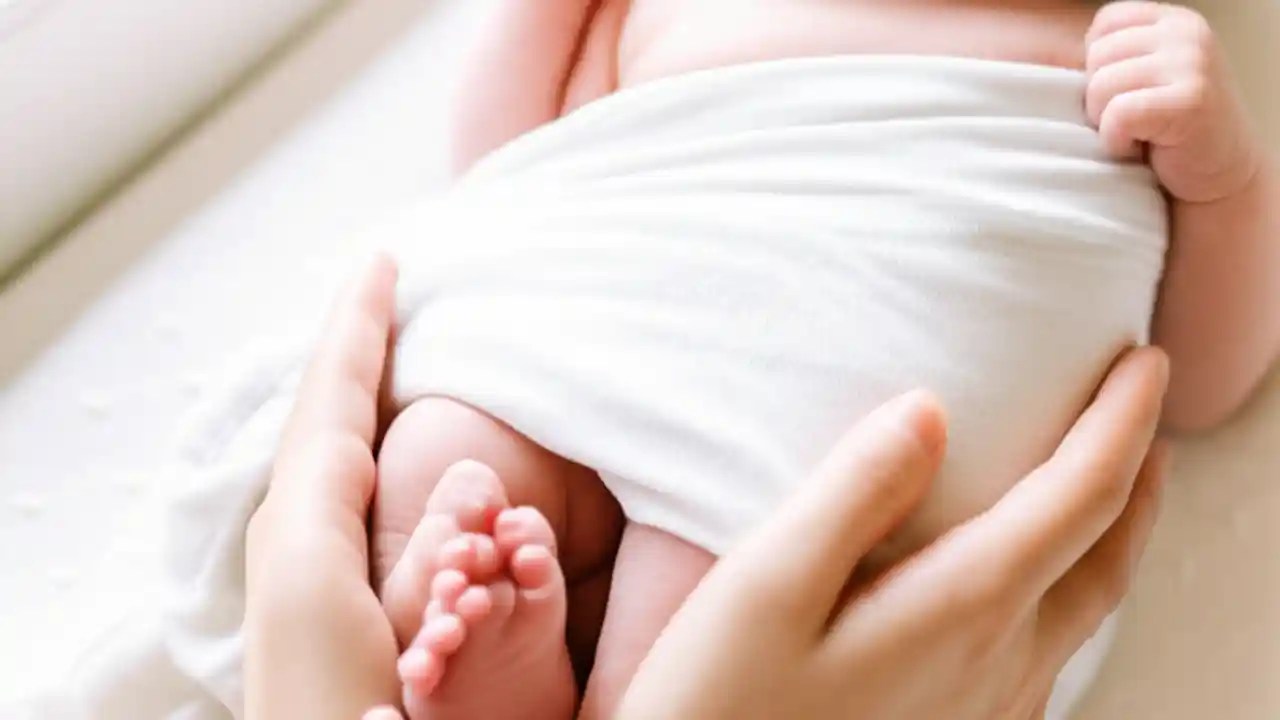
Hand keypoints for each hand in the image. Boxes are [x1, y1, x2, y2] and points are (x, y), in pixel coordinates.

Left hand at [244, 256, 401, 718]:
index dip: (359, 324)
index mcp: (307, 530)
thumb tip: (470, 480)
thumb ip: (436, 559)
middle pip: (318, 405)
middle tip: (380, 280)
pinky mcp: (306, 583)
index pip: (334, 397)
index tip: (382, 259)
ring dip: (348, 379)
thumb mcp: (407, 638)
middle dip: (349, 337)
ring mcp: (291, 557)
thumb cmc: (354, 717)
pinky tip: (368, 434)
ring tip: (378, 338)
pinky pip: (328, 473)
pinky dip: (349, 427)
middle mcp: (289, 529)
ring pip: (321, 438)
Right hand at [617, 348, 1169, 719]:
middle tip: (1149, 411)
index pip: (1079, 496)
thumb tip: (928, 412)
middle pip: (1106, 557)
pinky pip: (1052, 650)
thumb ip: (852, 494)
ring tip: (1113, 485)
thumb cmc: (721, 705)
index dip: (1122, 420)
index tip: (1143, 360)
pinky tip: (1036, 583)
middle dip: (1139, 475)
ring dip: (1113, 533)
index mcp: (959, 610)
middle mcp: (997, 664)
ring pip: (1088, 608)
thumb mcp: (766, 588)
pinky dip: (1073, 588)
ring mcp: (988, 709)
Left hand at [1085, 1, 1259, 201]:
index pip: (1104, 23)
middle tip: (1134, 121)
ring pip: (1101, 86)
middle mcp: (1187, 34)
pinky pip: (1118, 116)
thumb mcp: (1145, 75)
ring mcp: (1193, 64)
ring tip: (1139, 133)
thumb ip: (1115, 55)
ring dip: (1107, 122)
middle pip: (1096, 56)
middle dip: (1100, 97)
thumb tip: (1040, 51)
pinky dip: (1117, 140)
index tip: (1125, 93)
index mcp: (1174, 20)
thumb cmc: (1167, 129)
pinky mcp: (1189, 102)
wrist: (1217, 176)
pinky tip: (1141, 149)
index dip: (1097, 65)